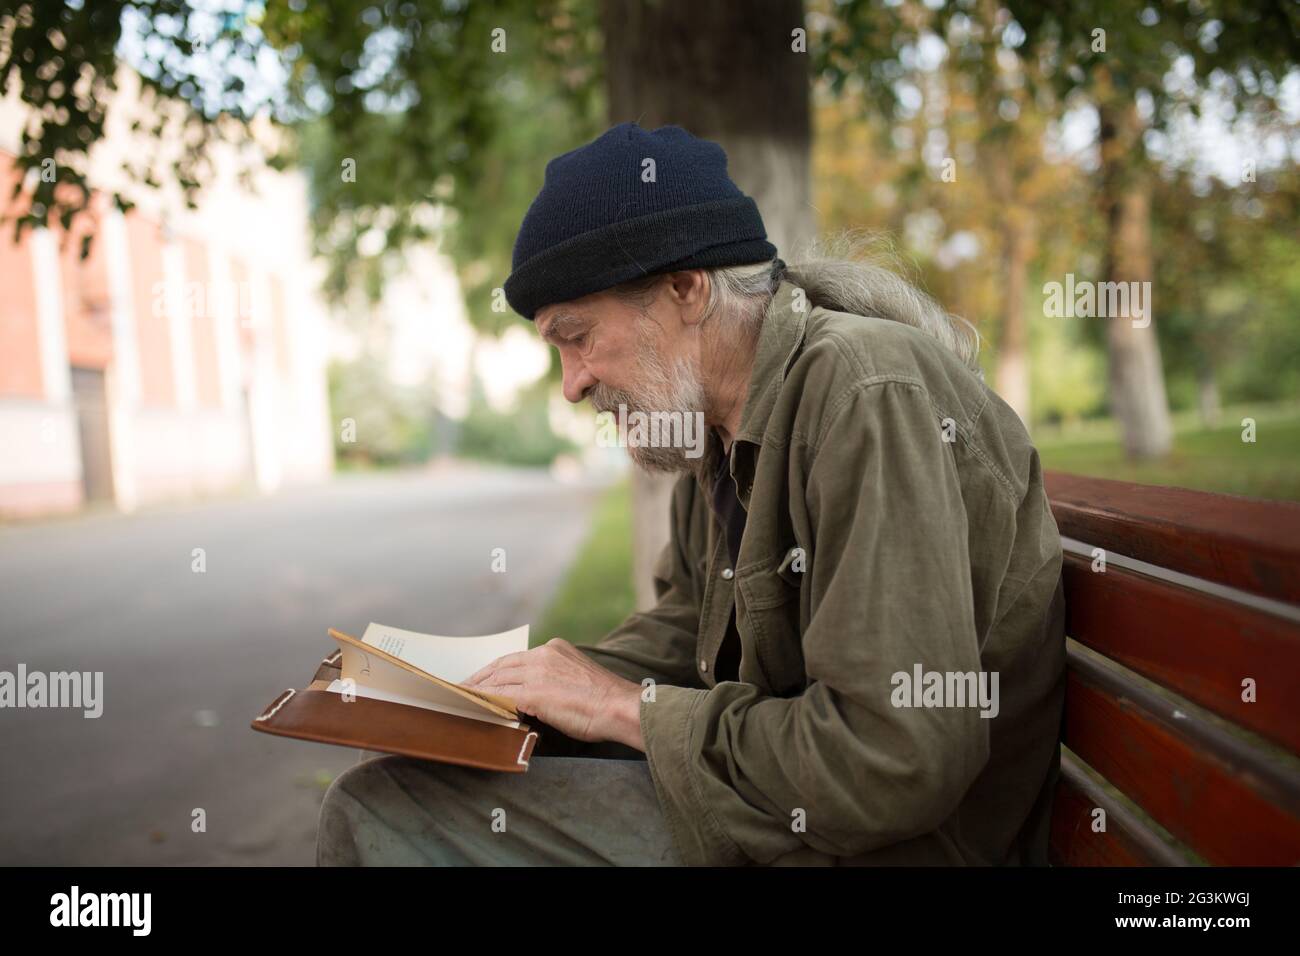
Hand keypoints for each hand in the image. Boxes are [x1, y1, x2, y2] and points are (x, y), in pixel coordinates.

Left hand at [461, 638, 644, 749]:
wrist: (620, 708)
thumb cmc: (605, 702)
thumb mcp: (577, 679)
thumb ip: (554, 681)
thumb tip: (535, 697)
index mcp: (555, 648)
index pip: (516, 658)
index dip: (495, 670)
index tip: (482, 678)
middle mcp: (544, 654)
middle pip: (502, 666)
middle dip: (480, 677)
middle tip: (462, 687)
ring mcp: (538, 672)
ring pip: (497, 679)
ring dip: (476, 689)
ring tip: (461, 697)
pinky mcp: (534, 692)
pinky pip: (499, 695)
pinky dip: (482, 699)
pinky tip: (472, 705)